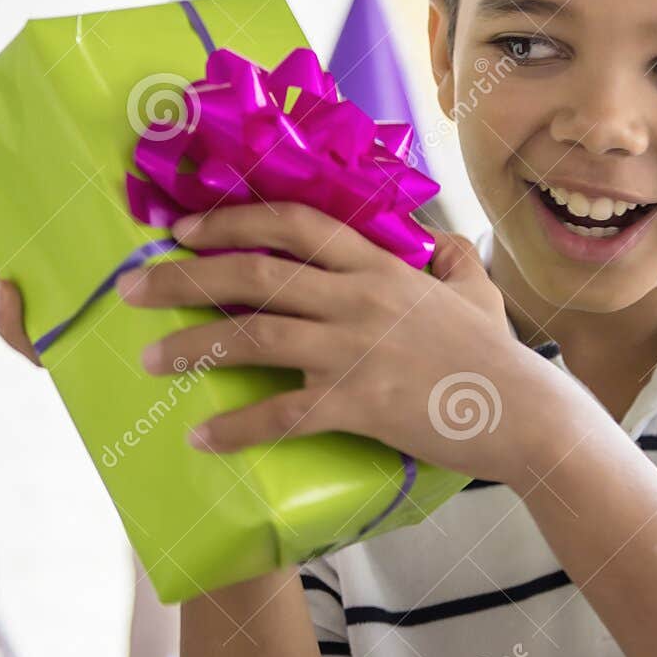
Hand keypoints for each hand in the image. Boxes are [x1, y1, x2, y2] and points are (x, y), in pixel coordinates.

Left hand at [121, 201, 556, 482]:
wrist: (523, 413)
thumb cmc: (496, 356)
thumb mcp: (476, 293)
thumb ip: (452, 263)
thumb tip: (442, 246)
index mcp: (380, 267)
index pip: (295, 225)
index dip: (232, 221)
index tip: (185, 228)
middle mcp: (360, 299)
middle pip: (256, 274)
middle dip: (185, 277)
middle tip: (133, 287)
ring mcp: (357, 350)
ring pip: (257, 338)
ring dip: (193, 345)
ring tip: (149, 358)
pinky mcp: (360, 404)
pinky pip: (284, 414)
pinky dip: (237, 427)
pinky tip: (201, 436)